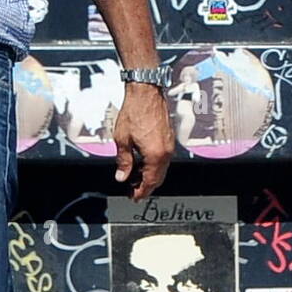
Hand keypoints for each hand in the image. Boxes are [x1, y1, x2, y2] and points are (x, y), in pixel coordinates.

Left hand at [113, 84, 174, 200]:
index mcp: (155, 155)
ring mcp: (169, 145)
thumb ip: (124, 161)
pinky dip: (155, 166)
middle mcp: (166, 152)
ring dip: (150, 176)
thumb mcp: (122, 140)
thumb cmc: (134, 112)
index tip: (133, 196)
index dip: (141, 191)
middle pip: (158, 178)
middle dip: (146, 186)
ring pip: (162, 169)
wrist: (146, 94)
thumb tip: (122, 176)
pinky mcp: (169, 139)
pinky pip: (164, 159)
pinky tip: (143, 163)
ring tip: (136, 177)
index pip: (150, 181)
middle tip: (134, 190)